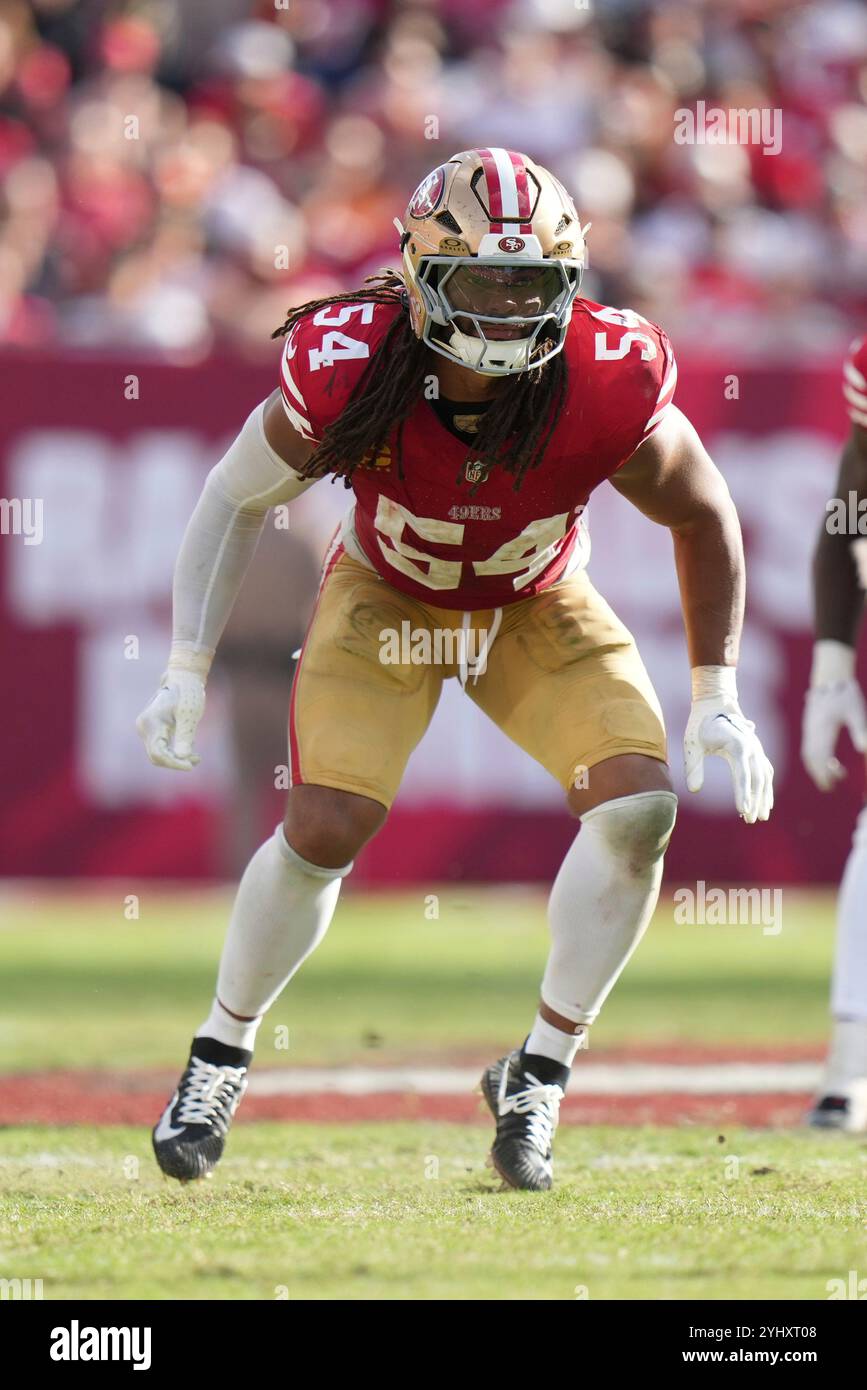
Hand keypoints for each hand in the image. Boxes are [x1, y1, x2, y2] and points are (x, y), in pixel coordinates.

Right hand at [136, 669, 204, 770]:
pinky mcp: (151, 729)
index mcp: (151, 723)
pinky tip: (191, 746)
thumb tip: (183, 757)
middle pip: (156, 756)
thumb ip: (186, 735)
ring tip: (196, 756)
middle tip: (197, 759)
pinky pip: (160, 747)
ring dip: (176, 757)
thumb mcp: (190, 715)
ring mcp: (146, 728)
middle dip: (177, 761)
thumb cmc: (188, 693)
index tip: (191, 766)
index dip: (174, 763)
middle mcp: (144, 727)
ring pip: (158, 753)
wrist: (183, 678)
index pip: (158, 753)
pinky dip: (174, 751)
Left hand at [683, 695, 773, 823]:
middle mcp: (751, 747)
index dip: (744, 794)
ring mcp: (756, 749)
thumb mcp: (692, 744)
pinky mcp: (757, 751)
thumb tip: (694, 790)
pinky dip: (766, 787)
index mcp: (737, 745)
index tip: (743, 810)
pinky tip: (765, 802)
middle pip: (758, 779)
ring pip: (764, 777)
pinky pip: (765, 771)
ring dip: (763, 797)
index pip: (743, 774)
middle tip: (750, 820)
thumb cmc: (700, 724)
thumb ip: (693, 766)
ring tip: (759, 817)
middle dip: (755, 801)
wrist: (715, 703)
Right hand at [801, 679, 866, 790]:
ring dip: (815, 769)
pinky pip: (808, 748)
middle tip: (830, 788)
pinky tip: (826, 763)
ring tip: (829, 779)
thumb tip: (864, 750)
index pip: (821, 756)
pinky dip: (813, 760)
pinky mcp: (809, 727)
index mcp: (824, 729)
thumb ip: (860, 731)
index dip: (825, 773)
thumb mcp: (857, 712)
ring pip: (807, 754)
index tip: (834, 784)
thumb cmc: (846, 695)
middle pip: (811, 759)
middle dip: (819, 775)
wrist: (830, 678)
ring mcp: (809, 729)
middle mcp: (813, 731)